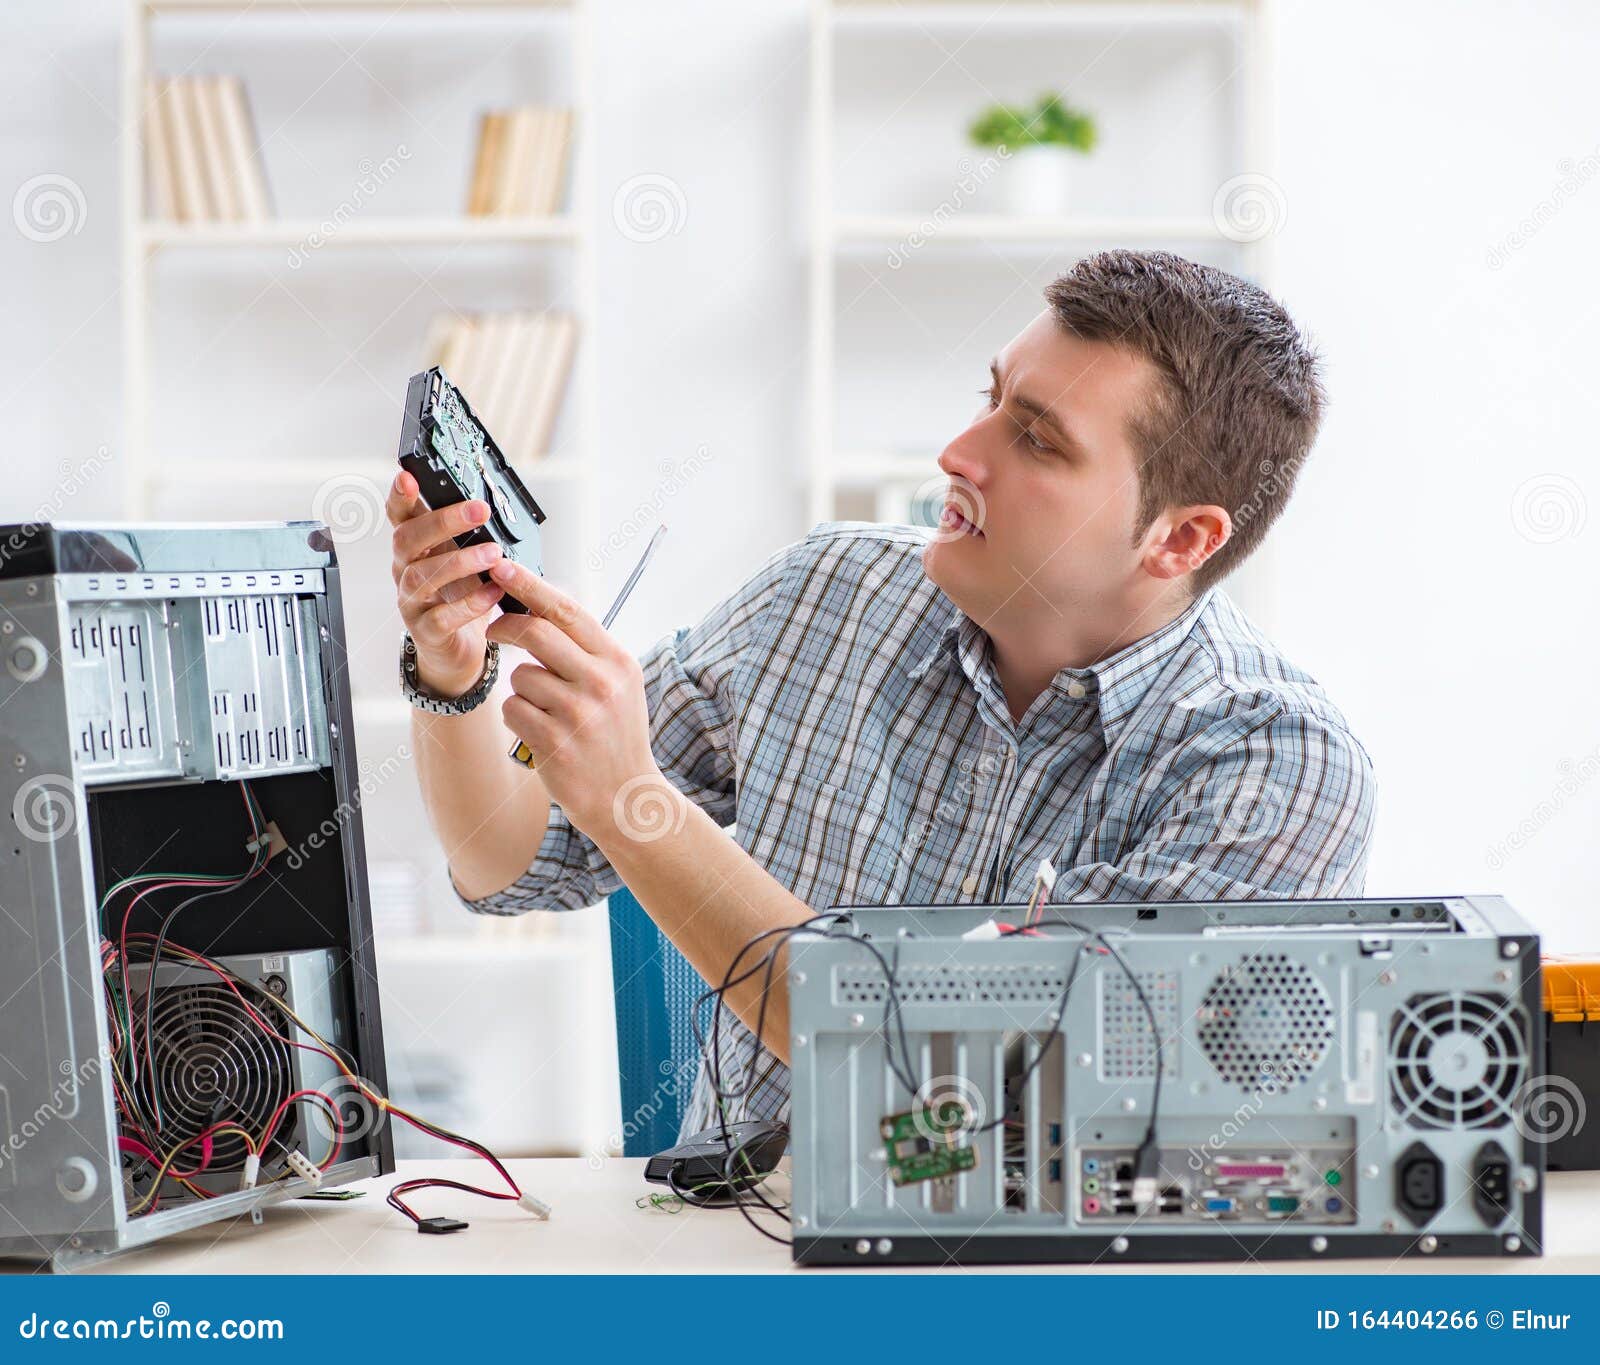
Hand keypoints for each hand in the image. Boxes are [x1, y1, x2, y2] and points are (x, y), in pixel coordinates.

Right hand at [387, 470, 504, 697]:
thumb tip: (485, 502)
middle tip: (479, 510)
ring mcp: (412, 602)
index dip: (399, 496)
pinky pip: (442, 616)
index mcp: (414, 548)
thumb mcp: (461, 557)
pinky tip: (493, 592)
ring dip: (460, 562)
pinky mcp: (426, 631)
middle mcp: (405, 570)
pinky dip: (469, 603)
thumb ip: (466, 533)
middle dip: (443, 522)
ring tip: (493, 554)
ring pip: (422, 576)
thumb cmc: (460, 596)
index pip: (399, 516)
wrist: (459, 648)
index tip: (408, 476)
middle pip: (408, 540)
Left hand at [484, 556, 662, 836]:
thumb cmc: (614, 735)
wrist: (625, 796)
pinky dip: (517, 716)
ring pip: (520, 675)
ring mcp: (579, 713)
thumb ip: (586, 648)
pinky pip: (512, 709)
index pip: (567, 610)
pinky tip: (539, 733)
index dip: (529, 585)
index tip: (501, 567)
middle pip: (536, 632)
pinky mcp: (555, 741)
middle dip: (505, 626)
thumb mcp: (618, 684)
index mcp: (617, 661)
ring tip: (545, 711)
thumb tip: (541, 603)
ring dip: (521, 688)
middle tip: (493, 630)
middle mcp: (602, 682)